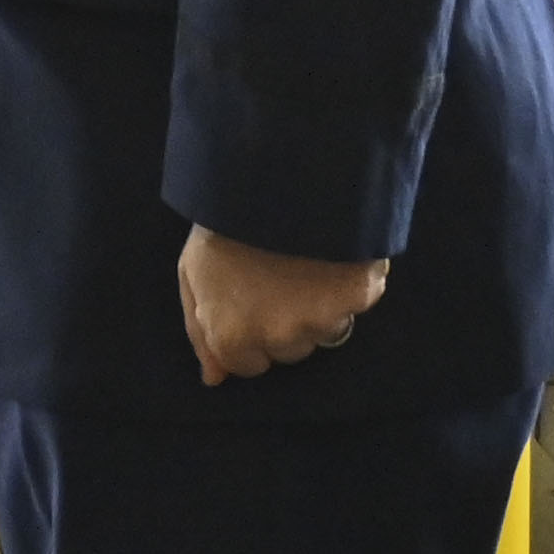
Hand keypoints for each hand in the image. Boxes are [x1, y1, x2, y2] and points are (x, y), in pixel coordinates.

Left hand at [178, 229, 388, 388]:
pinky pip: (358, 301)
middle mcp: (280, 338)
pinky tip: (334, 252)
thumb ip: (200, 329)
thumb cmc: (225, 221)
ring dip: (319, 306)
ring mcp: (323, 319)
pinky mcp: (359, 296)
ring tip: (306, 260)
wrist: (275, 175)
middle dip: (285, 323)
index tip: (250, 300)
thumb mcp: (194, 272)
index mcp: (234, 336)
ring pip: (324, 330)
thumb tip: (214, 378)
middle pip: (289, 351)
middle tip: (278, 275)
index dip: (248, 333)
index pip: (249, 366)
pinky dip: (351, 282)